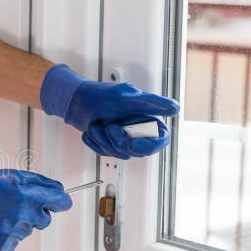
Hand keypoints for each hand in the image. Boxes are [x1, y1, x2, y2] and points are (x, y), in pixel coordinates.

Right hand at [0, 169, 71, 250]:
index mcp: (28, 195)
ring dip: (17, 225)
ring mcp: (15, 232)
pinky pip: (13, 244)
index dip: (60, 201)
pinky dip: (4, 238)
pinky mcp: (4, 246)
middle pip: (45, 220)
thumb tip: (60, 189)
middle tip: (14, 206)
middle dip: (35, 213)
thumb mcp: (9, 176)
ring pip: (27, 232)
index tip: (57, 202)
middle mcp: (25, 215)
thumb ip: (38, 182)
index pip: (62, 202)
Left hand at [40, 64, 179, 158]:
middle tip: (109, 126)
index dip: (147, 146)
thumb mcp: (127, 98)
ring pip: (119, 153)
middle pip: (136, 151)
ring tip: (97, 124)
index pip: (160, 141)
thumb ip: (151, 103)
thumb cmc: (99, 96)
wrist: (75, 102)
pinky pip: (105, 153)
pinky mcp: (110, 144)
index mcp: (148, 118)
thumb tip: (174, 108)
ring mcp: (124, 138)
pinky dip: (95, 142)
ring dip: (103, 139)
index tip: (132, 143)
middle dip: (118, 141)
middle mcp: (138, 130)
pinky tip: (92, 130)